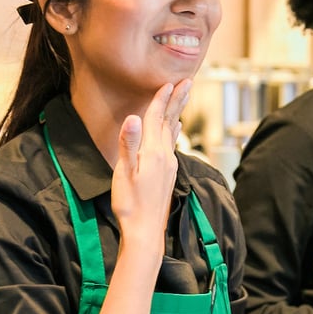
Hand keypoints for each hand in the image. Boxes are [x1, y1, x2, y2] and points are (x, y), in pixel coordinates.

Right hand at [110, 80, 189, 247]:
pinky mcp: (168, 174)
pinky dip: (174, 131)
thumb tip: (134, 117)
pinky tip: (175, 129)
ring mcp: (168, 165)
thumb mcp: (124, 173)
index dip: (161, 99)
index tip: (169, 81)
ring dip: (177, 112)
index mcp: (153, 152)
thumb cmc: (130, 204)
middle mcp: (165, 155)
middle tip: (188, 81)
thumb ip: (129, 143)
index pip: (156, 118)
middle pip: (170, 121)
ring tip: (184, 97)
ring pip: (173, 132)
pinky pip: (172, 144)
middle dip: (177, 100)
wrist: (145, 232)